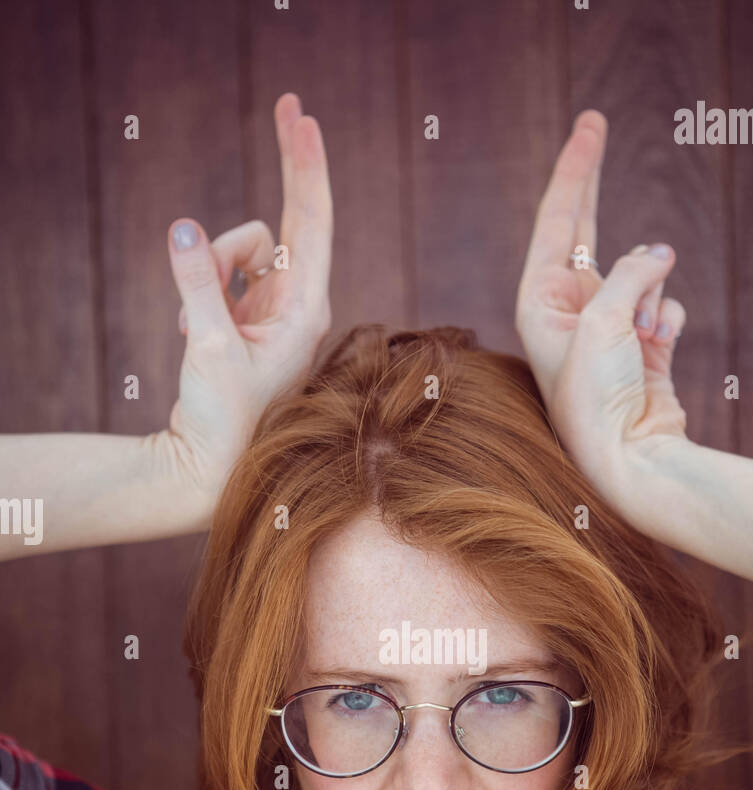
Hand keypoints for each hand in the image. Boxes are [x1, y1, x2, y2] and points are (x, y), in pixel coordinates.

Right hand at [162, 92, 332, 499]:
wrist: (208, 468)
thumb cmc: (223, 419)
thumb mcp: (205, 345)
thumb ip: (196, 282)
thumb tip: (183, 228)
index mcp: (306, 312)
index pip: (313, 223)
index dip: (307, 166)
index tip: (302, 118)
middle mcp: (298, 306)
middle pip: (292, 218)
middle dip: (288, 167)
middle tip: (289, 103)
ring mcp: (272, 311)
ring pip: (240, 249)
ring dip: (209, 271)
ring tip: (195, 324)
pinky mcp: (247, 319)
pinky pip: (221, 274)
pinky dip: (198, 292)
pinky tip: (189, 332)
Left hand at [515, 111, 687, 511]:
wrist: (628, 461)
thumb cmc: (596, 398)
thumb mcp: (603, 322)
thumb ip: (629, 274)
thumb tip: (659, 253)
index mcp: (539, 306)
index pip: (556, 224)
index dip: (573, 172)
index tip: (590, 126)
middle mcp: (569, 314)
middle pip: (583, 231)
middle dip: (592, 184)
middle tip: (596, 124)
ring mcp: (607, 329)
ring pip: (641, 274)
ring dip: (651, 293)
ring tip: (642, 335)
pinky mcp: (642, 348)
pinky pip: (664, 308)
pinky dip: (667, 322)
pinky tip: (658, 350)